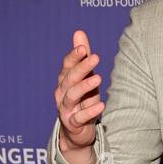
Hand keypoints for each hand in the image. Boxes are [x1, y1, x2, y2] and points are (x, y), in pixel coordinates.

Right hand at [54, 28, 103, 151]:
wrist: (76, 131)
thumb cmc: (81, 100)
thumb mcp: (84, 77)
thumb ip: (82, 57)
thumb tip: (79, 32)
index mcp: (64, 80)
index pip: (67, 66)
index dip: (74, 56)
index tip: (84, 48)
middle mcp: (62, 93)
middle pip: (70, 78)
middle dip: (82, 67)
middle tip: (95, 57)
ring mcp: (65, 109)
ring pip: (72, 96)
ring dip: (85, 86)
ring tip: (99, 79)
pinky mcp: (72, 124)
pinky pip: (79, 117)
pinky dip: (89, 111)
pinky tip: (101, 105)